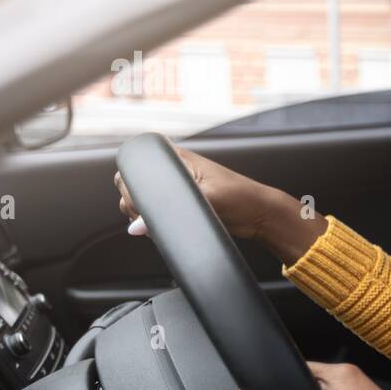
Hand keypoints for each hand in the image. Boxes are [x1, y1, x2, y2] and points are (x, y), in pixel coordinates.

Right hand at [114, 147, 324, 263]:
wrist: (260, 214)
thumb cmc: (241, 197)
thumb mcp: (208, 200)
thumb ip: (173, 211)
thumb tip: (137, 227)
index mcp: (177, 159)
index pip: (135, 165)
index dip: (130, 185)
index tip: (138, 202)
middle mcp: (172, 172)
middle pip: (131, 185)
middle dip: (133, 203)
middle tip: (148, 217)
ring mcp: (173, 191)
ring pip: (140, 202)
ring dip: (141, 216)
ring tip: (157, 224)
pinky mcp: (178, 207)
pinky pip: (153, 215)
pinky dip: (151, 224)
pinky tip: (160, 230)